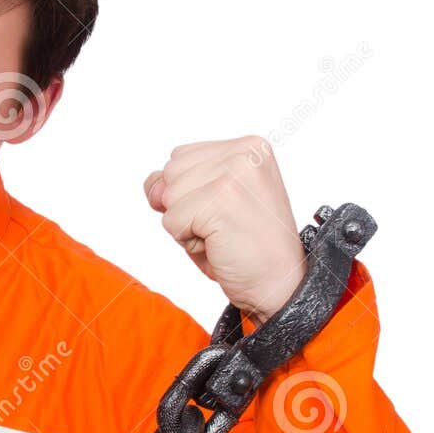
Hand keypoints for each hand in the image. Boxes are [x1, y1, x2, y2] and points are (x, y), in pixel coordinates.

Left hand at [143, 136, 305, 324]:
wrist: (280, 285)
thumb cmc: (245, 247)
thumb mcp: (207, 204)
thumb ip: (177, 183)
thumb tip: (153, 187)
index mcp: (247, 147)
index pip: (179, 157)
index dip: (187, 194)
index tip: (225, 212)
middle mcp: (245, 153)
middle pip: (170, 173)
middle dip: (184, 207)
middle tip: (224, 226)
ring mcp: (235, 174)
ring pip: (168, 196)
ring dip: (186, 225)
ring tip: (222, 235)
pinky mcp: (223, 200)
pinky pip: (172, 221)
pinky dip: (188, 242)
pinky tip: (220, 245)